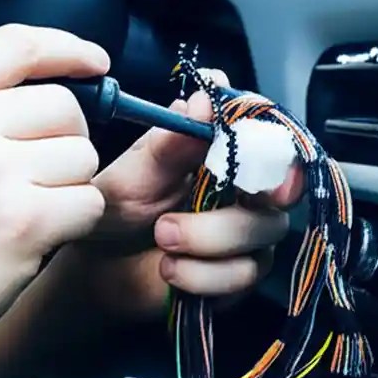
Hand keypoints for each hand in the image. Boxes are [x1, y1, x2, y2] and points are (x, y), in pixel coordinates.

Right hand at [0, 24, 109, 350]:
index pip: (17, 43)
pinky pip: (88, 201)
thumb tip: (64, 72)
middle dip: (64, 138)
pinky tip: (32, 234)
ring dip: (67, 184)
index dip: (67, 49)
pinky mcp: (21, 221)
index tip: (94, 61)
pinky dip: (73, 221)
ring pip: (82, 154)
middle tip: (29, 173)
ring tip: (20, 207)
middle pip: (63, 103)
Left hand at [63, 76, 304, 321]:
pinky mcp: (243, 273)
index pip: (270, 135)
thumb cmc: (117, 209)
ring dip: (207, 241)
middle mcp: (246, 186)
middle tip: (167, 225)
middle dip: (225, 212)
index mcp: (223, 150)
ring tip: (161, 240)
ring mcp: (250, 231)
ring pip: (263, 233)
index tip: (250, 149)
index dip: (272, 142)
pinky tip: (170, 270)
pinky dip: (203, 275)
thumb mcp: (133, 173)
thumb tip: (204, 102)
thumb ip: (169, 143)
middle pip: (279, 189)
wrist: (99, 266)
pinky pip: (245, 274)